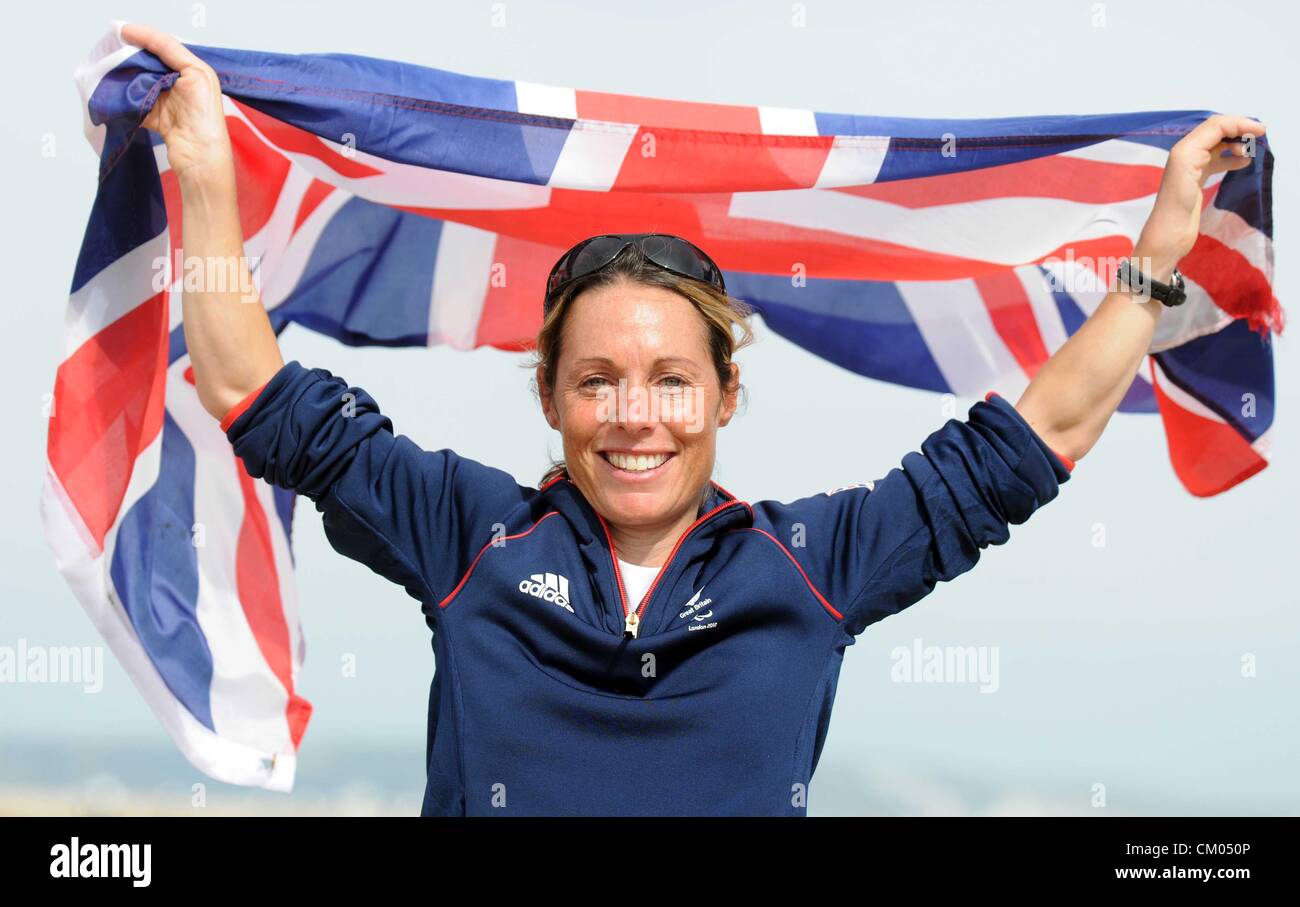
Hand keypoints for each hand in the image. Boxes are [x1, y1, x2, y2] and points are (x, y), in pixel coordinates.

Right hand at [121, 23, 234, 185]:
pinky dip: (126, 97)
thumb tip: (149, 43)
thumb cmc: (205, 118)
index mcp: (196, 71)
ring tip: (111, 68)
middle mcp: (183, 84)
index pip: (166, 46)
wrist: (201, 156)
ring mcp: (170, 101)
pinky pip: (137, 102)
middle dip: (132, 55)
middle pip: (151, 62)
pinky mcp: (159, 118)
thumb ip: (173, 54)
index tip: (123, 31)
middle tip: (113, 49)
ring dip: (126, 76)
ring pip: (141, 81)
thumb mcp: (195, 75)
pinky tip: (116, 92)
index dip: (145, 36)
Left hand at [1134, 114, 1265, 279]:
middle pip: (1217, 131)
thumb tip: (1223, 129)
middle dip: (1239, 130)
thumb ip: (1204, 143)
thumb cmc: (1175, 202)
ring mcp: (1192, 167)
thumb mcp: (1187, 164)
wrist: (1169, 233)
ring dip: (1236, 143)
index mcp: (1184, 148)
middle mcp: (1186, 154)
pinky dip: (1232, 158)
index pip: (1215, 125)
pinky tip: (1244, 162)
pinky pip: (1217, 161)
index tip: (1260, 130)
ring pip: (1219, 146)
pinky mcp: (1197, 180)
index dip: (1238, 123)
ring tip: (1250, 152)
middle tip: (1258, 138)